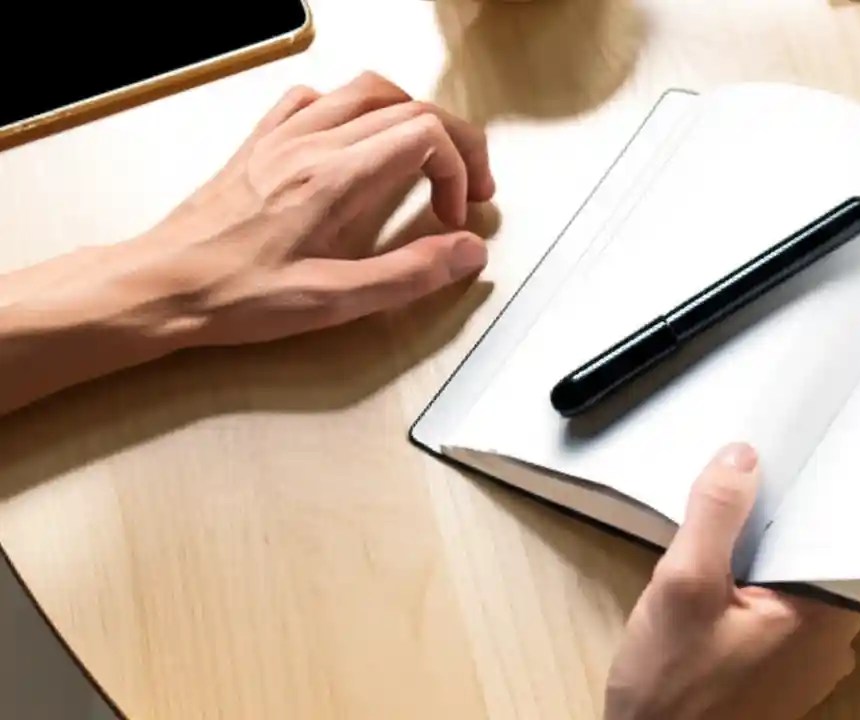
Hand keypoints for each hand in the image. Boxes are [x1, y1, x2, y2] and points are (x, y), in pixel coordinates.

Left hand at [0, 71, 495, 414]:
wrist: (162, 287)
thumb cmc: (237, 297)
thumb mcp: (333, 301)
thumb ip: (409, 274)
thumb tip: (467, 251)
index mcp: (334, 179)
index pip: (426, 135)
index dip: (459, 171)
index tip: (455, 216)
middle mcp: (311, 144)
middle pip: (409, 107)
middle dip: (454, 143)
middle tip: (466, 189)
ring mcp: (283, 136)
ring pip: (367, 91)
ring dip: (412, 117)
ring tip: (427, 157)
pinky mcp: (261, 143)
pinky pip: (314, 98)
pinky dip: (352, 109)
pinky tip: (357, 143)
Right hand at [605, 444, 859, 719]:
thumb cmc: (672, 688)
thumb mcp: (683, 585)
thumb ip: (715, 515)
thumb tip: (742, 456)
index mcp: (827, 615)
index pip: (833, 527)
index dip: (803, 487)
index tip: (779, 455)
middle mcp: (833, 638)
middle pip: (809, 550)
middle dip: (771, 520)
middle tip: (734, 489)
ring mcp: (809, 658)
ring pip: (789, 576)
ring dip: (756, 553)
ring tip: (721, 528)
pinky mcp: (781, 668)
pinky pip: (776, 605)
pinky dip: (750, 584)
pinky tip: (717, 578)